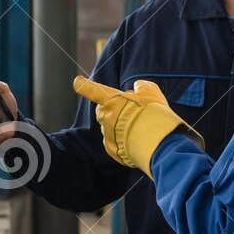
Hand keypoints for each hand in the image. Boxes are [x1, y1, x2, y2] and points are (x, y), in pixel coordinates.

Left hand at [71, 77, 200, 176]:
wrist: (156, 141)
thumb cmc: (153, 114)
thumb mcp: (151, 92)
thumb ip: (142, 87)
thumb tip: (137, 87)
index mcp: (112, 101)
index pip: (94, 91)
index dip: (85, 86)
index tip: (77, 82)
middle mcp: (107, 117)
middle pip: (102, 112)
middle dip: (110, 111)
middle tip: (127, 113)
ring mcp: (108, 135)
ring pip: (110, 130)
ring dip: (120, 129)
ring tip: (140, 131)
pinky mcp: (113, 151)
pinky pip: (115, 146)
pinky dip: (124, 144)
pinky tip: (138, 143)